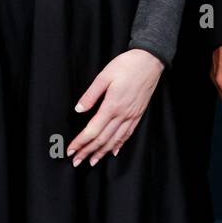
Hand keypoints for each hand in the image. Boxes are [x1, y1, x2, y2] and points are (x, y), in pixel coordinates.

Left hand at [67, 49, 163, 166]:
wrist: (150, 60)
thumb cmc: (127, 65)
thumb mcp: (104, 75)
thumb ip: (91, 94)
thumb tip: (78, 110)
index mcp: (112, 105)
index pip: (93, 130)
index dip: (81, 142)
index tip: (71, 150)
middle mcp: (122, 114)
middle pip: (102, 139)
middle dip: (88, 151)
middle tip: (77, 161)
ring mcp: (132, 115)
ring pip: (115, 140)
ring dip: (102, 152)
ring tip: (92, 161)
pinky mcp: (138, 114)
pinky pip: (127, 134)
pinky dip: (119, 145)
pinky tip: (113, 151)